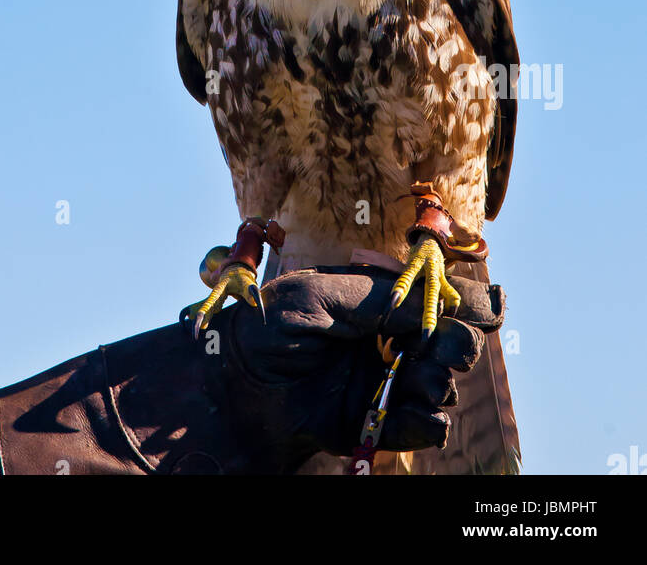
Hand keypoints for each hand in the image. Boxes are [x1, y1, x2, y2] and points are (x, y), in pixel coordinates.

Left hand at [206, 264, 503, 471]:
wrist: (231, 379)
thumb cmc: (269, 323)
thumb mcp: (326, 297)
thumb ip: (385, 303)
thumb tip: (443, 299)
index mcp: (376, 304)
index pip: (434, 302)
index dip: (469, 304)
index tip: (494, 309)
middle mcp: (385, 343)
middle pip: (449, 345)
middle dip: (454, 346)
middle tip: (436, 349)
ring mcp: (381, 384)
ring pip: (441, 387)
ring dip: (438, 382)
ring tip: (414, 377)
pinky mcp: (372, 425)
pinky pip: (422, 429)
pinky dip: (428, 422)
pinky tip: (420, 412)